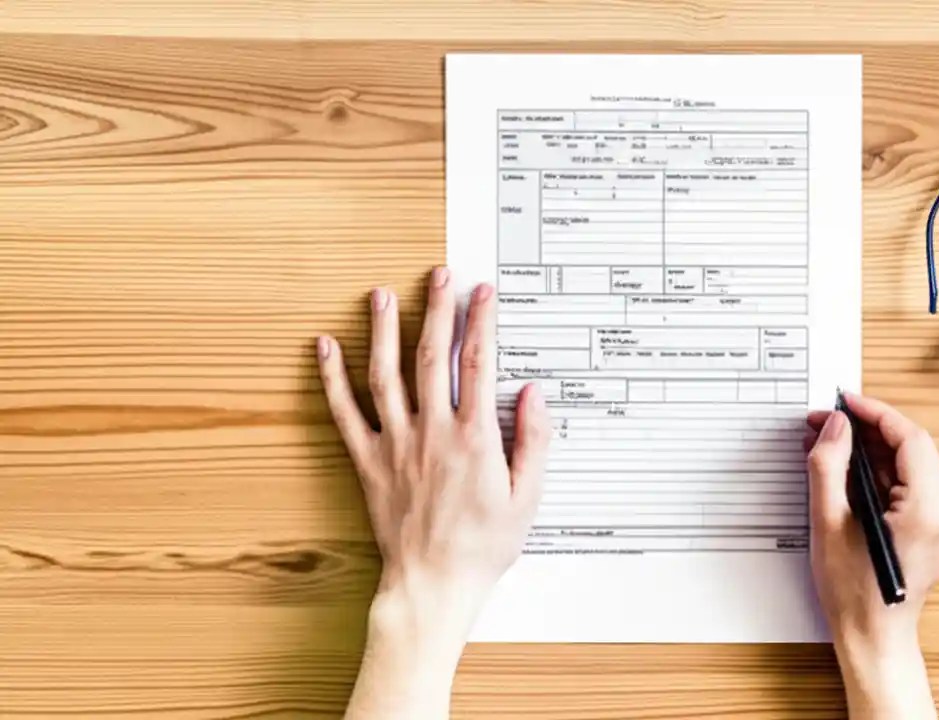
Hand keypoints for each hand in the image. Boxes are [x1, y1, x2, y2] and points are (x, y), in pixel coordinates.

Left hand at [316, 267, 548, 719]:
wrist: (432, 584)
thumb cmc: (481, 547)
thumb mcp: (527, 498)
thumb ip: (533, 442)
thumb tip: (534, 395)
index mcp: (475, 439)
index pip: (478, 365)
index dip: (481, 323)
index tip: (483, 293)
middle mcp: (432, 433)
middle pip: (432, 358)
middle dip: (437, 310)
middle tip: (438, 276)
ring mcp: (396, 444)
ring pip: (386, 375)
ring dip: (384, 330)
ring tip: (382, 295)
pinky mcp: (369, 462)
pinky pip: (345, 413)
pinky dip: (333, 378)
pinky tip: (326, 349)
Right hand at [806, 393, 938, 719]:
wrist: (875, 636)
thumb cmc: (854, 593)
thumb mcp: (829, 524)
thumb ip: (830, 466)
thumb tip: (834, 426)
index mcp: (927, 509)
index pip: (909, 438)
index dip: (874, 412)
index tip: (843, 402)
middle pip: (911, 447)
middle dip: (867, 428)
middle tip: (825, 422)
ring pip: (910, 462)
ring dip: (871, 448)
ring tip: (828, 443)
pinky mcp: (935, 525)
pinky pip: (910, 481)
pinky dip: (879, 469)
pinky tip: (847, 467)